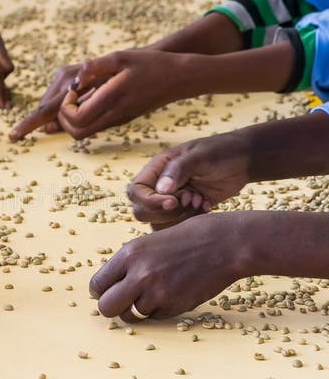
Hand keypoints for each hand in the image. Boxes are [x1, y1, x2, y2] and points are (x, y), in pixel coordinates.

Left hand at [10, 49, 182, 139]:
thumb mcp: (121, 57)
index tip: (72, 91)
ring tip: (79, 97)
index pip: (76, 119)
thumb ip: (94, 67)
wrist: (180, 78)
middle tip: (70, 98)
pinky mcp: (122, 119)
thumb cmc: (151, 63)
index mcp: (113, 99)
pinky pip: (96, 126)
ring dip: (74, 119)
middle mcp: (115, 115)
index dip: (65, 108)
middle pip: (76, 132)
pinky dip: (85, 117)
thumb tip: (74, 81)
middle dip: (64, 118)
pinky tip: (91, 98)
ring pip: (85, 133)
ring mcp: (119, 120)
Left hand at [89, 212, 249, 319]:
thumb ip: (129, 263)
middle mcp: (139, 274)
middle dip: (112, 307)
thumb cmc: (188, 238)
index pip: (98, 284)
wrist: (225, 244)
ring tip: (155, 293)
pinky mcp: (175, 306)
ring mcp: (158, 293)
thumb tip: (109, 287)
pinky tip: (173, 292)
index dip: (102, 291)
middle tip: (123, 302)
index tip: (109, 291)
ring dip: (139, 309)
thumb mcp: (150, 242)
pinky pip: (155, 317)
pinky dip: (159, 310)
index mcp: (129, 254)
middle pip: (106, 308)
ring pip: (132, 316)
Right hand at [128, 131, 250, 227]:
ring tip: (200, 200)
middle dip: (166, 212)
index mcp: (156, 169)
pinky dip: (192, 222)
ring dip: (180, 218)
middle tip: (190, 198)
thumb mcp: (199, 156)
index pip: (136, 191)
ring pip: (158, 223)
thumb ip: (178, 170)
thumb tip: (161, 190)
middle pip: (142, 212)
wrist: (243, 160)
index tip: (174, 201)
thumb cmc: (220, 151)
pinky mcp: (186, 211)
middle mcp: (159, 187)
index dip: (150, 201)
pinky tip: (206, 205)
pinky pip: (177, 227)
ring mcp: (172, 201)